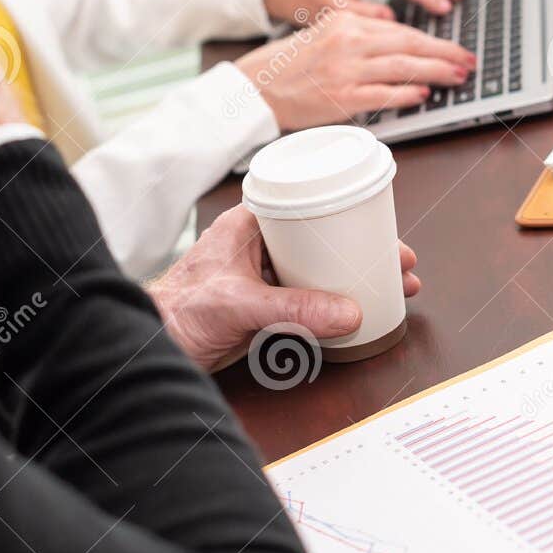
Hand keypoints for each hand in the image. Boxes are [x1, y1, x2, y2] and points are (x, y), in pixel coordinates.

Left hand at [150, 206, 421, 371]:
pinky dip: (337, 305)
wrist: (154, 345)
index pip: (309, 207)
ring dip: (355, 280)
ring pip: (320, 271)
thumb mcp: (241, 304)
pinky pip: (311, 300)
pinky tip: (359, 311)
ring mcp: (265, 276)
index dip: (349, 218)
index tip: (382, 232)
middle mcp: (261, 247)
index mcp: (251, 226)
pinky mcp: (266, 306)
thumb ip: (294, 309)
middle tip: (398, 263)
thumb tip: (347, 312)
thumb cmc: (175, 311)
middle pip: (323, 241)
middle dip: (363, 252)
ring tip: (391, 288)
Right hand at [235, 10, 474, 130]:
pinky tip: (423, 94)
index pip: (401, 30)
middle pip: (409, 45)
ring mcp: (346, 70)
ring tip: (456, 78)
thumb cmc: (292, 64)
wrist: (258, 86)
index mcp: (347, 23)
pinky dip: (406, 93)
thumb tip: (402, 47)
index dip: (434, 41)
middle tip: (468, 61)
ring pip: (402, 67)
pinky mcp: (341, 96)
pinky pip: (383, 94)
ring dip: (435, 72)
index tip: (455, 48)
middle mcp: (349, 42)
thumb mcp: (326, 35)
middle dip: (445, 54)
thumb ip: (361, 36)